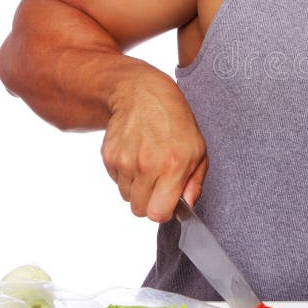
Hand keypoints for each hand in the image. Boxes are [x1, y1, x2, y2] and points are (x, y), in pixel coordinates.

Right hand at [100, 71, 207, 221]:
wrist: (142, 94)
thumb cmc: (176, 122)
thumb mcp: (199, 149)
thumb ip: (196, 181)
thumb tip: (188, 205)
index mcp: (173, 165)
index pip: (158, 214)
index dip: (164, 210)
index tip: (168, 199)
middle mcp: (146, 165)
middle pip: (139, 210)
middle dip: (150, 201)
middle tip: (158, 182)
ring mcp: (124, 161)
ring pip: (126, 196)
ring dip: (137, 187)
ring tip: (148, 163)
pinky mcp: (108, 156)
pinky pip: (116, 181)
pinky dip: (125, 174)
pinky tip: (135, 154)